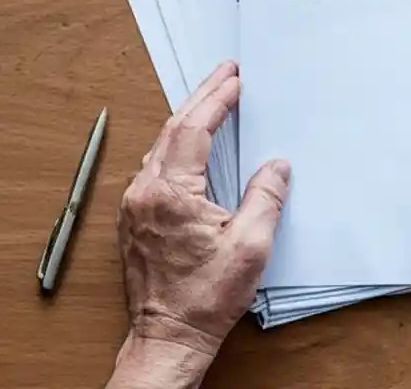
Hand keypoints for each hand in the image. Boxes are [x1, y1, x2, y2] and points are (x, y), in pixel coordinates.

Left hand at [106, 62, 290, 388]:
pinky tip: (191, 144)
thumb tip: (276, 165)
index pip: (194, 129)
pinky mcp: (134, 219)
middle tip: (225, 73)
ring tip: (212, 99)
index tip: (235, 79)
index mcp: (171, 193)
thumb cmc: (205, 299)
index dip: (217, 100)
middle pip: (173, 130)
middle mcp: (144, 192)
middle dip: (202, 97)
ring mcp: (134, 205)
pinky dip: (176, 145)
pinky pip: (154, 167)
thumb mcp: (250, 247)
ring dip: (188, 120)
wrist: (169, 336)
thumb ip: (265, 197)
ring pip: (161, 147)